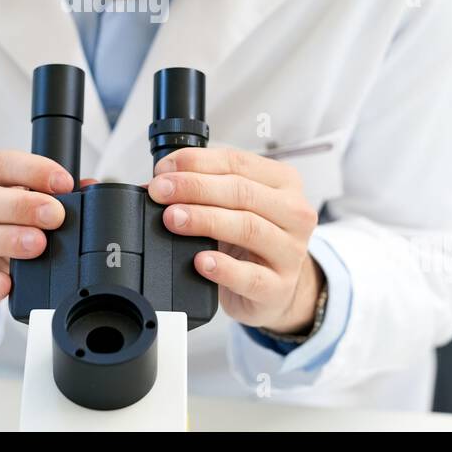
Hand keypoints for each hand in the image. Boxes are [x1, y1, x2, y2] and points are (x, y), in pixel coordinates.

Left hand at [148, 147, 323, 332]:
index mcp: (283, 181)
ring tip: (174, 220)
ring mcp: (290, 251)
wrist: (273, 289)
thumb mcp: (234, 206)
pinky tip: (201, 261)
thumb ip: (203, 189)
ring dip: (205, 220)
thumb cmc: (251, 241)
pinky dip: (224, 268)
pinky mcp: (279, 287)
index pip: (238, 162)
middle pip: (242, 192)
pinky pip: (251, 277)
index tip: (164, 170)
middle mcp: (293, 212)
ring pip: (248, 228)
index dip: (197, 162)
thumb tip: (157, 183)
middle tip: (161, 192)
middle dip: (195, 188)